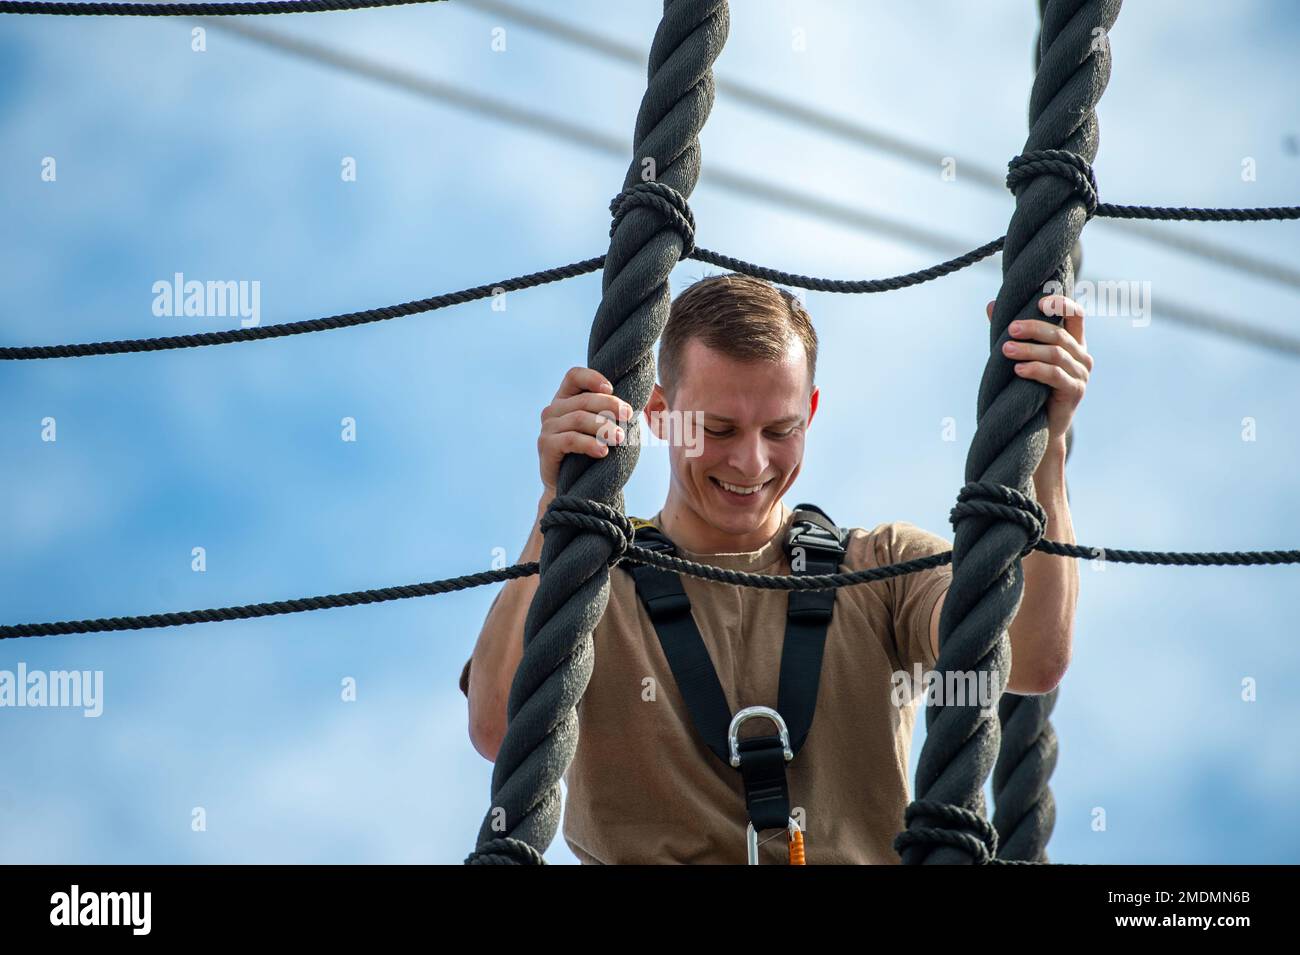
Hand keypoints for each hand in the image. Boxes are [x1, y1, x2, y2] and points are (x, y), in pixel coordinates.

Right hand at [538, 367, 633, 494]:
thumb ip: (616, 411)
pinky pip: (571, 439)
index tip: (613, 388)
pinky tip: (603, 452)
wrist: (574, 489)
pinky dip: (589, 444)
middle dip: (610, 405)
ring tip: (620, 438)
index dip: (593, 378)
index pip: (574, 376)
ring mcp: (547, 427)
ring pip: (579, 418)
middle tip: (629, 416)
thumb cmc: (594, 454)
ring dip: (603, 427)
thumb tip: (653, 393)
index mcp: (566, 399)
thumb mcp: (604, 428)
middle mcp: (553, 410)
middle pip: (583, 399)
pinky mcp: (546, 445)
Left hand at [988, 294, 1091, 447]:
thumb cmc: (1029, 387)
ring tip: (1005, 350)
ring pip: (1056, 354)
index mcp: (1073, 343)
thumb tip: (991, 305)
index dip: (1061, 304)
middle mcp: (1082, 356)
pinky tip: (1018, 370)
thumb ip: (1013, 332)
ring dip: (1029, 350)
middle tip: (1010, 330)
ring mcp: (1081, 374)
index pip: (1076, 315)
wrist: (1040, 426)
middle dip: (1033, 329)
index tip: (1040, 302)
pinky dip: (1036, 370)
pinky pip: (1055, 376)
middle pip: (1059, 334)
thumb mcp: (1021, 356)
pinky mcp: (1074, 391)